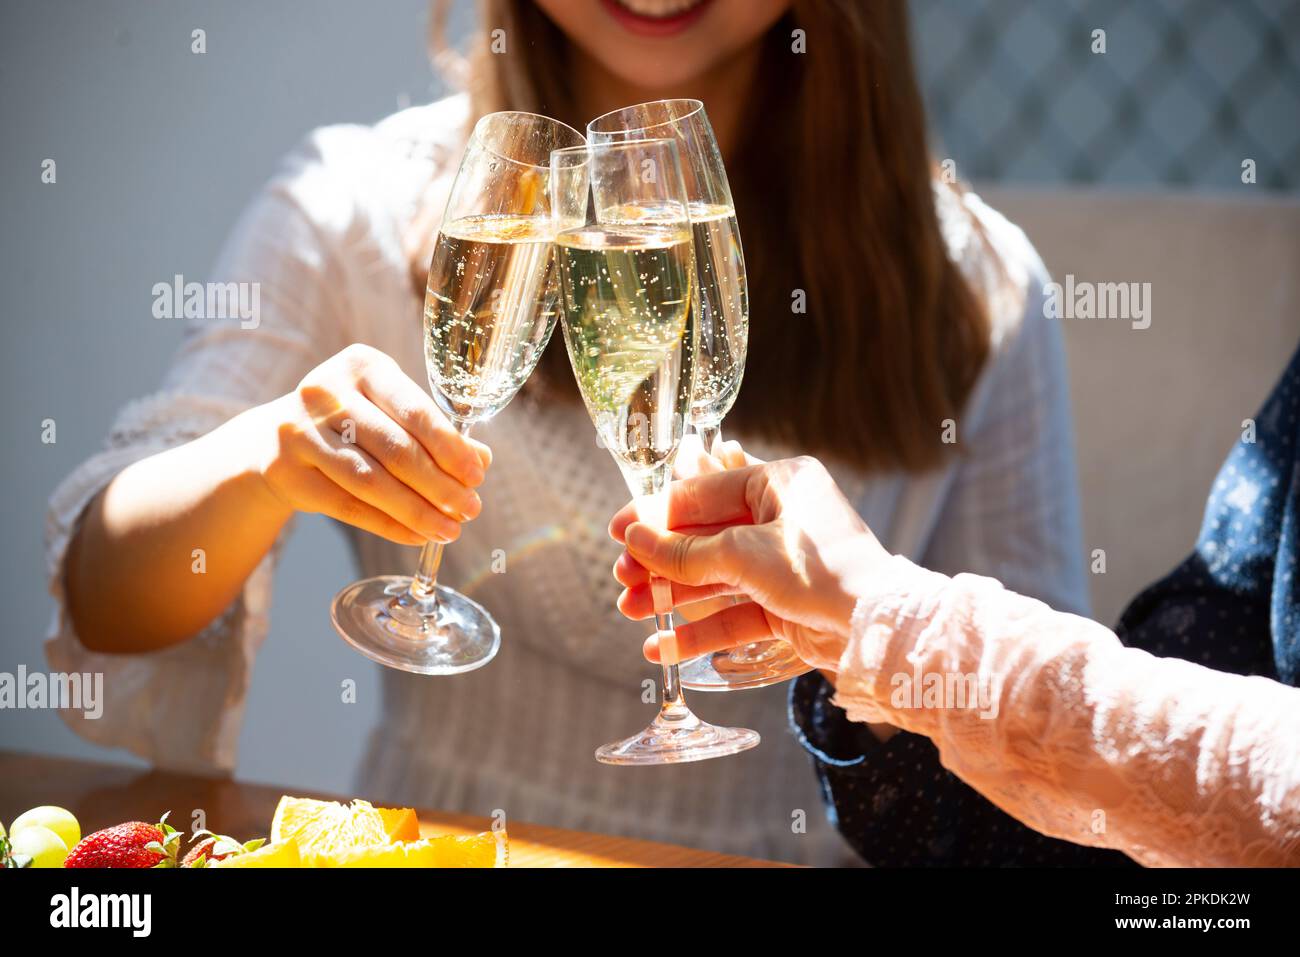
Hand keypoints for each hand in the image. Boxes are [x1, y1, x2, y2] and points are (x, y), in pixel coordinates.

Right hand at [246, 343, 490, 545]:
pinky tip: (417, 536)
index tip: (477, 476)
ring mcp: (300, 431)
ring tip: (449, 530)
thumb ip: (434, 431)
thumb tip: (481, 460)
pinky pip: (348, 506)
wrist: (276, 438)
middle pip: (395, 449)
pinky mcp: (286, 470)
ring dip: (417, 511)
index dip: (450, 448)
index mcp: (362, 365)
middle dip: (440, 485)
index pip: (416, 411)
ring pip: (371, 482)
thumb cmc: (352, 420)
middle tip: (470, 509)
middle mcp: (326, 392)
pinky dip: (389, 525)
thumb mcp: (390, 410)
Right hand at [610, 455, 890, 670]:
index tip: (616, 530)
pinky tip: (662, 647)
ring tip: (630, 611)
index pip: (701, 493)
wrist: (878, 630)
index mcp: (779, 483)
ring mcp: (783, 563)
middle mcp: (781, 518)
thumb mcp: (743, 555)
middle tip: (621, 576)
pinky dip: (700, 629)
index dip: (655, 513)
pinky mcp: (786, 603)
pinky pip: (733, 612)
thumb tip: (634, 538)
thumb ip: (684, 551)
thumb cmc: (820, 573)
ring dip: (672, 596)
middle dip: (660, 560)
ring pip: (715, 577)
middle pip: (705, 537)